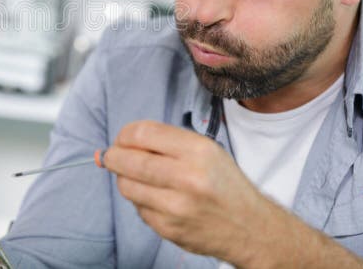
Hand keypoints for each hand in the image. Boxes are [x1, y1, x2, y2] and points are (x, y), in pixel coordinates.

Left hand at [102, 120, 266, 263]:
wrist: (249, 227)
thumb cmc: (223, 183)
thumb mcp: (206, 150)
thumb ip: (166, 141)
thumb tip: (121, 140)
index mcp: (198, 150)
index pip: (142, 133)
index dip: (124, 134)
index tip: (123, 139)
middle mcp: (188, 177)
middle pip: (127, 160)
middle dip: (113, 156)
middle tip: (113, 156)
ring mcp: (176, 206)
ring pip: (127, 186)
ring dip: (124, 179)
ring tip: (137, 177)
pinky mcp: (169, 228)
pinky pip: (138, 208)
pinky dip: (140, 201)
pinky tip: (156, 198)